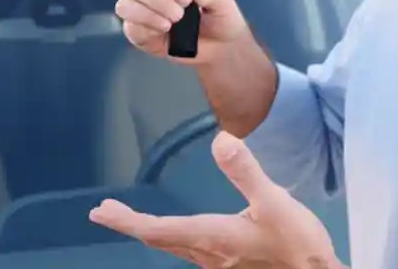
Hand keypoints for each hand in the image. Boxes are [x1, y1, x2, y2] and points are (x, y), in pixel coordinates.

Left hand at [90, 132, 343, 268]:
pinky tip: (181, 233)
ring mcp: (218, 263)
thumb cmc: (296, 244)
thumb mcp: (274, 202)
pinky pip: (189, 250)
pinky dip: (172, 237)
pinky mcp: (231, 264)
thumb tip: (220, 140)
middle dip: (130, 225)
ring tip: (132, 220)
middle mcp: (207, 254)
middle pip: (158, 239)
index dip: (126, 220)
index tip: (101, 212)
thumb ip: (245, 172)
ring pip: (173, 247)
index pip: (156, 230)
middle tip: (105, 212)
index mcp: (211, 237)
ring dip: (149, 232)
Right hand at [115, 0, 248, 64]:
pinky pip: (129, 28)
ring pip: (125, 5)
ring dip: (147, 14)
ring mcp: (143, 12)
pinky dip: (145, 30)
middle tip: (180, 14)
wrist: (222, 47)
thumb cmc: (220, 17)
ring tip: (170, 24)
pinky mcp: (139, 34)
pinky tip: (163, 33)